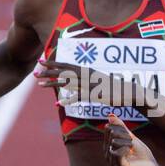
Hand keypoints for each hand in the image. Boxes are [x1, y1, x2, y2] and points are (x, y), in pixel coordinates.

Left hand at [36, 58, 155, 111]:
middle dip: (48, 72)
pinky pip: (78, 97)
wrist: (129, 92)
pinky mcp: (95, 95)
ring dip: (53, 83)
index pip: (67, 65)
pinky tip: (58, 104)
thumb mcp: (98, 81)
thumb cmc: (113, 88)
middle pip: (64, 72)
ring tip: (40, 85)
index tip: (40, 61)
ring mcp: (90, 84)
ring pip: (68, 83)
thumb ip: (84, 80)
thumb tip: (72, 84)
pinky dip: (68, 100)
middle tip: (35, 73)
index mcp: (87, 70)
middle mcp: (87, 75)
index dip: (53, 63)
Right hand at [104, 114, 158, 165]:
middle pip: (112, 135)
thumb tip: (109, 115)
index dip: (121, 129)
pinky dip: (125, 149)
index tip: (130, 136)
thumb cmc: (142, 154)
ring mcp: (112, 162)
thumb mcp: (131, 138)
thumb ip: (121, 127)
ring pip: (114, 143)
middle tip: (132, 143)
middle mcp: (107, 155)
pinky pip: (117, 153)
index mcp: (108, 147)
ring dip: (127, 143)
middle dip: (125, 136)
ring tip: (132, 148)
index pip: (109, 130)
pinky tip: (130, 150)